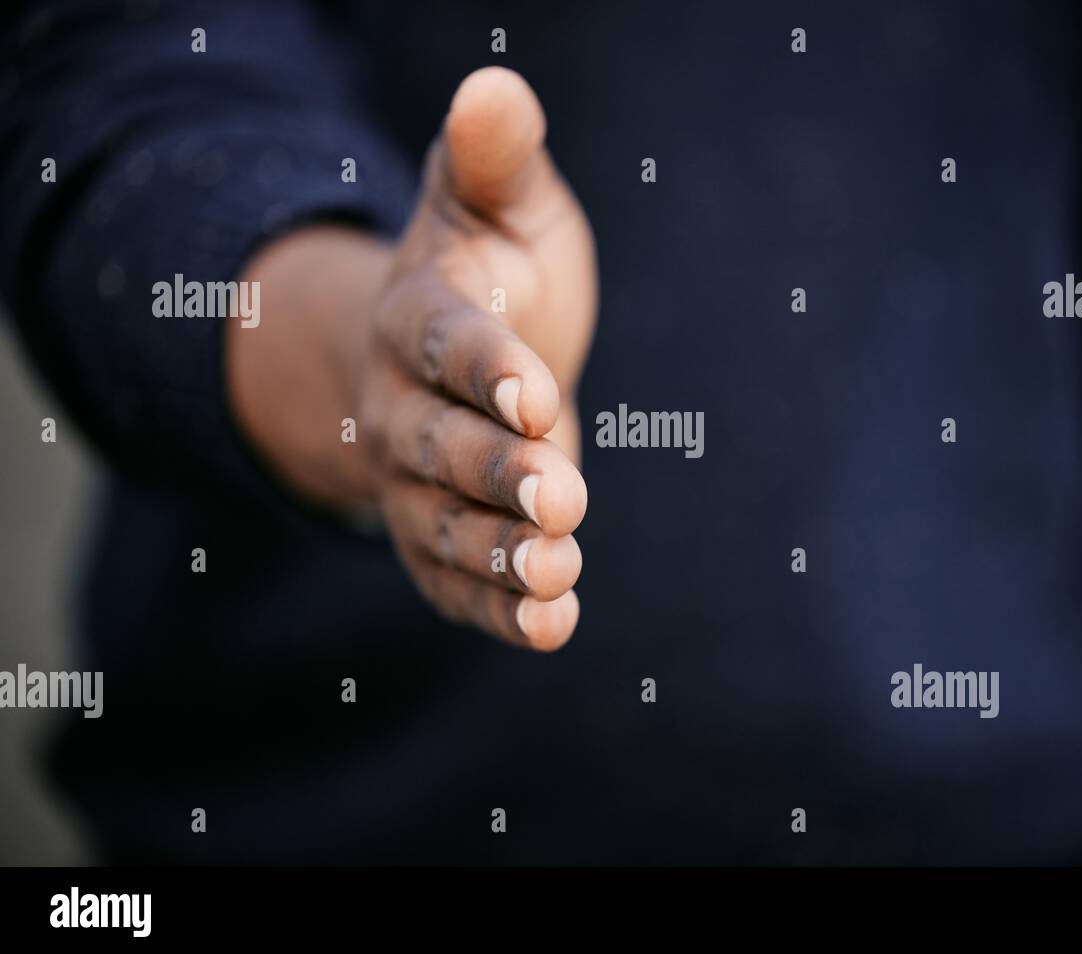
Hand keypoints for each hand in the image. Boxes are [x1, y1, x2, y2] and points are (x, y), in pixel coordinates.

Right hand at [229, 67, 596, 650]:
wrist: (455, 353)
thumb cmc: (493, 269)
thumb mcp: (498, 204)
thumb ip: (496, 159)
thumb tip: (497, 84)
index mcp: (417, 317)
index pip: (445, 343)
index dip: (487, 369)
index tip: (538, 394)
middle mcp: (403, 408)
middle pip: (438, 447)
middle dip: (496, 473)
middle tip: (562, 496)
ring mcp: (417, 483)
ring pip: (446, 527)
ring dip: (501, 554)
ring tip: (559, 576)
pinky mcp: (443, 539)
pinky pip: (460, 582)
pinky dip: (502, 608)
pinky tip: (555, 625)